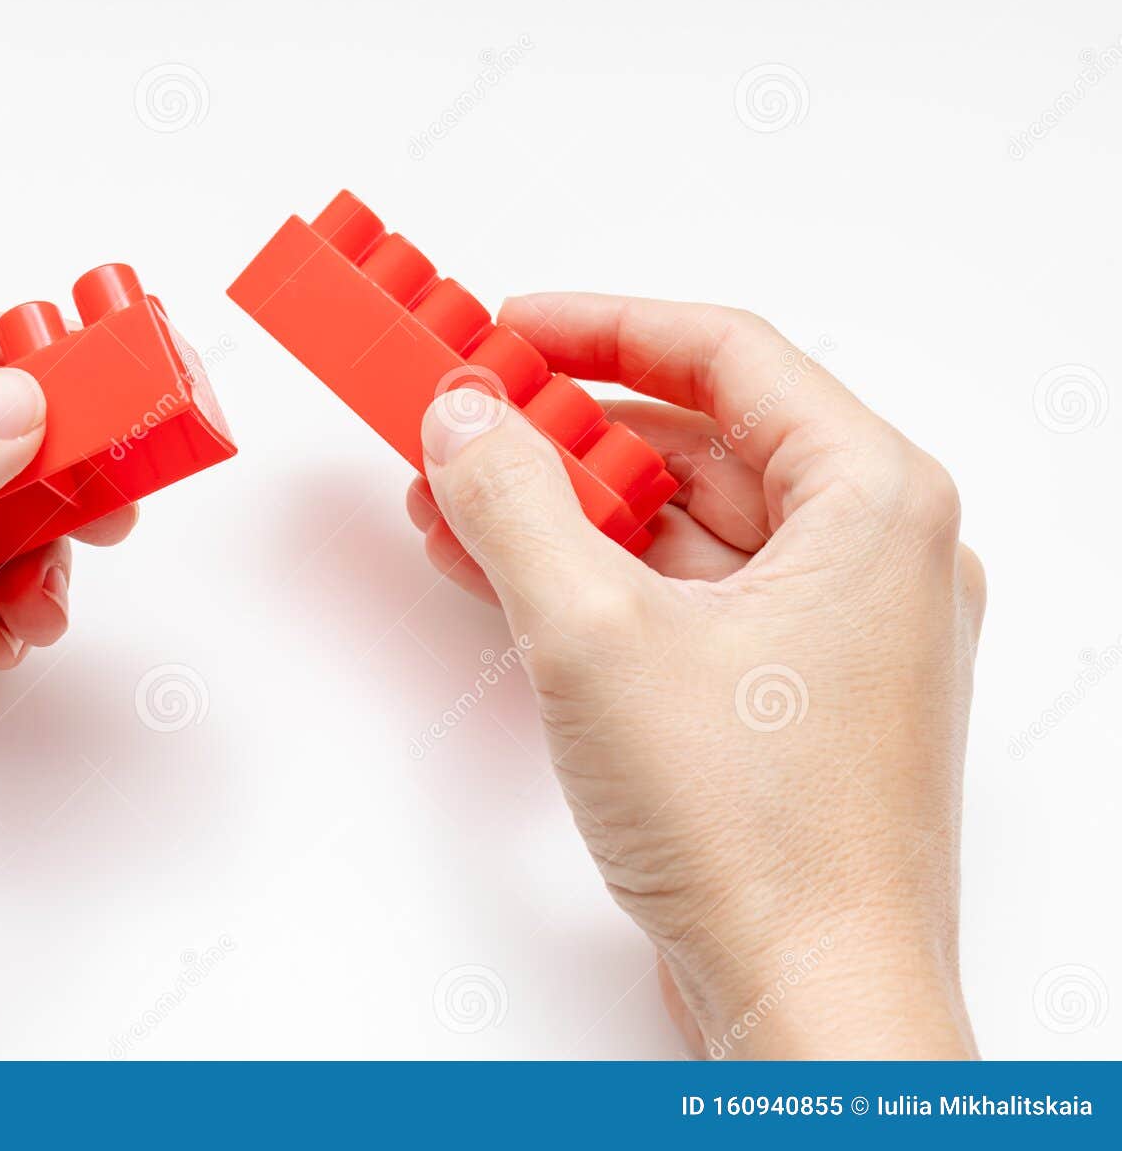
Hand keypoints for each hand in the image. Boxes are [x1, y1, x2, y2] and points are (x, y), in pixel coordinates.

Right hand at [409, 294, 984, 1057]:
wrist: (811, 1004)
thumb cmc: (760, 838)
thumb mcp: (595, 637)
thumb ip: (515, 502)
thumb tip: (468, 416)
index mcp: (874, 504)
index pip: (727, 355)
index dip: (602, 327)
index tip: (512, 328)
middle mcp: (874, 557)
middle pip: (700, 442)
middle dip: (566, 433)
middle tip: (467, 419)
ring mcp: (835, 633)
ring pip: (686, 526)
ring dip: (568, 512)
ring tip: (456, 502)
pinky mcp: (790, 696)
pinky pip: (686, 600)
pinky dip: (599, 583)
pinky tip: (506, 576)